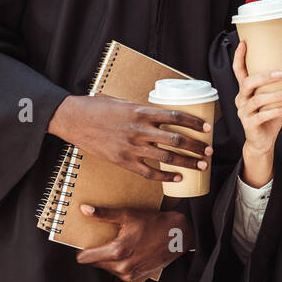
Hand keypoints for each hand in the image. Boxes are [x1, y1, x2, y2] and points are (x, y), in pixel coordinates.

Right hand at [48, 95, 211, 183]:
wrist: (72, 120)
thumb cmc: (97, 108)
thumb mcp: (124, 103)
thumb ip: (143, 111)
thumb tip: (163, 116)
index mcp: (140, 111)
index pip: (175, 116)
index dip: (194, 122)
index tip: (207, 127)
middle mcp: (139, 129)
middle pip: (176, 140)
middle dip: (196, 146)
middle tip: (209, 151)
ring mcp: (131, 147)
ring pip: (166, 157)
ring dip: (187, 162)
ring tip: (201, 166)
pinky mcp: (122, 161)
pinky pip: (149, 172)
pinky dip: (165, 176)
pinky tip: (177, 179)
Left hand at [74, 206, 192, 281]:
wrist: (179, 235)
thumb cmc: (154, 222)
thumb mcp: (129, 214)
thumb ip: (104, 214)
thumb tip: (84, 210)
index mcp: (117, 251)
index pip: (85, 258)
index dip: (84, 250)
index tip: (87, 243)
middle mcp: (123, 267)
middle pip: (96, 263)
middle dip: (99, 253)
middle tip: (108, 241)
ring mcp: (130, 275)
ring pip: (108, 269)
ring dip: (111, 260)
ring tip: (123, 246)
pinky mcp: (137, 280)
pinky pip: (121, 274)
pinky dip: (123, 265)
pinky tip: (131, 254)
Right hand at [232, 40, 281, 181]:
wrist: (262, 142)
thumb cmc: (269, 117)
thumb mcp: (273, 99)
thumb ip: (279, 86)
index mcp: (245, 90)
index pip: (238, 70)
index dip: (239, 56)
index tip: (245, 43)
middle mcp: (241, 99)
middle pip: (248, 83)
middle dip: (264, 76)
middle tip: (281, 73)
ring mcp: (243, 112)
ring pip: (257, 100)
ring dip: (276, 95)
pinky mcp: (249, 124)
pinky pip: (263, 116)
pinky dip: (277, 111)